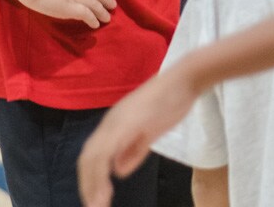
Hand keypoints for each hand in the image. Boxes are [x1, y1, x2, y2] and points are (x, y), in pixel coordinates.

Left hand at [78, 71, 199, 206]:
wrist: (186, 80)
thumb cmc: (173, 101)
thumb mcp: (151, 130)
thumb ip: (134, 149)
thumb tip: (117, 171)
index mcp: (114, 124)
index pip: (93, 154)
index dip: (91, 177)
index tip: (96, 197)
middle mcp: (109, 123)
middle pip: (88, 158)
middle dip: (88, 185)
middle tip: (94, 206)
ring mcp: (115, 123)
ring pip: (93, 158)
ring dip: (92, 184)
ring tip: (97, 204)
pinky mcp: (124, 125)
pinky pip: (105, 153)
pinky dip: (101, 175)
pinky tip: (105, 191)